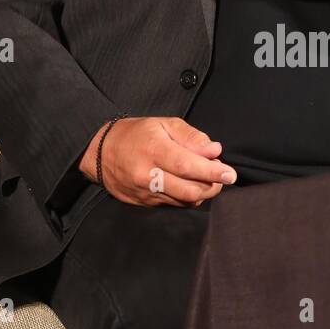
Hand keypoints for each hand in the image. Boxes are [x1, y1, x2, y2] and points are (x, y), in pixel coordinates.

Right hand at [80, 117, 236, 206]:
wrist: (99, 152)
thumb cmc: (135, 134)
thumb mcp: (163, 124)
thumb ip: (190, 137)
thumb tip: (213, 150)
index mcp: (154, 151)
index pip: (188, 166)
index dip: (212, 172)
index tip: (230, 174)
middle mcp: (148, 175)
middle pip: (190, 190)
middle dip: (213, 186)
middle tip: (221, 176)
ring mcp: (146, 193)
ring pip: (184, 201)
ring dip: (202, 192)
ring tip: (206, 178)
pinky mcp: (144, 204)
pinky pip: (174, 205)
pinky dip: (188, 197)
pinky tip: (190, 185)